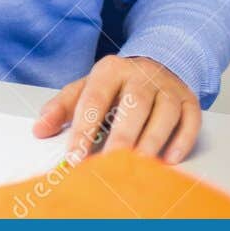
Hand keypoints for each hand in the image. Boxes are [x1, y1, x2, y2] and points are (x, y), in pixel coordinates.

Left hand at [32, 54, 201, 163]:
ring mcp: (168, 87)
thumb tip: (39, 129)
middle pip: (133, 106)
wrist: (154, 64)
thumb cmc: (116, 85)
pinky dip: (181, 141)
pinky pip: (189, 121)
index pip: (94, 100)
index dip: (83, 130)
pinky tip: (168, 159)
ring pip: (164, 114)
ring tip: (138, 166)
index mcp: (110, 70)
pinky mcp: (189, 100)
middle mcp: (141, 75)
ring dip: (151, 141)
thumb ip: (61, 108)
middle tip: (109, 164)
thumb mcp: (85, 88)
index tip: (74, 157)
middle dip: (121, 137)